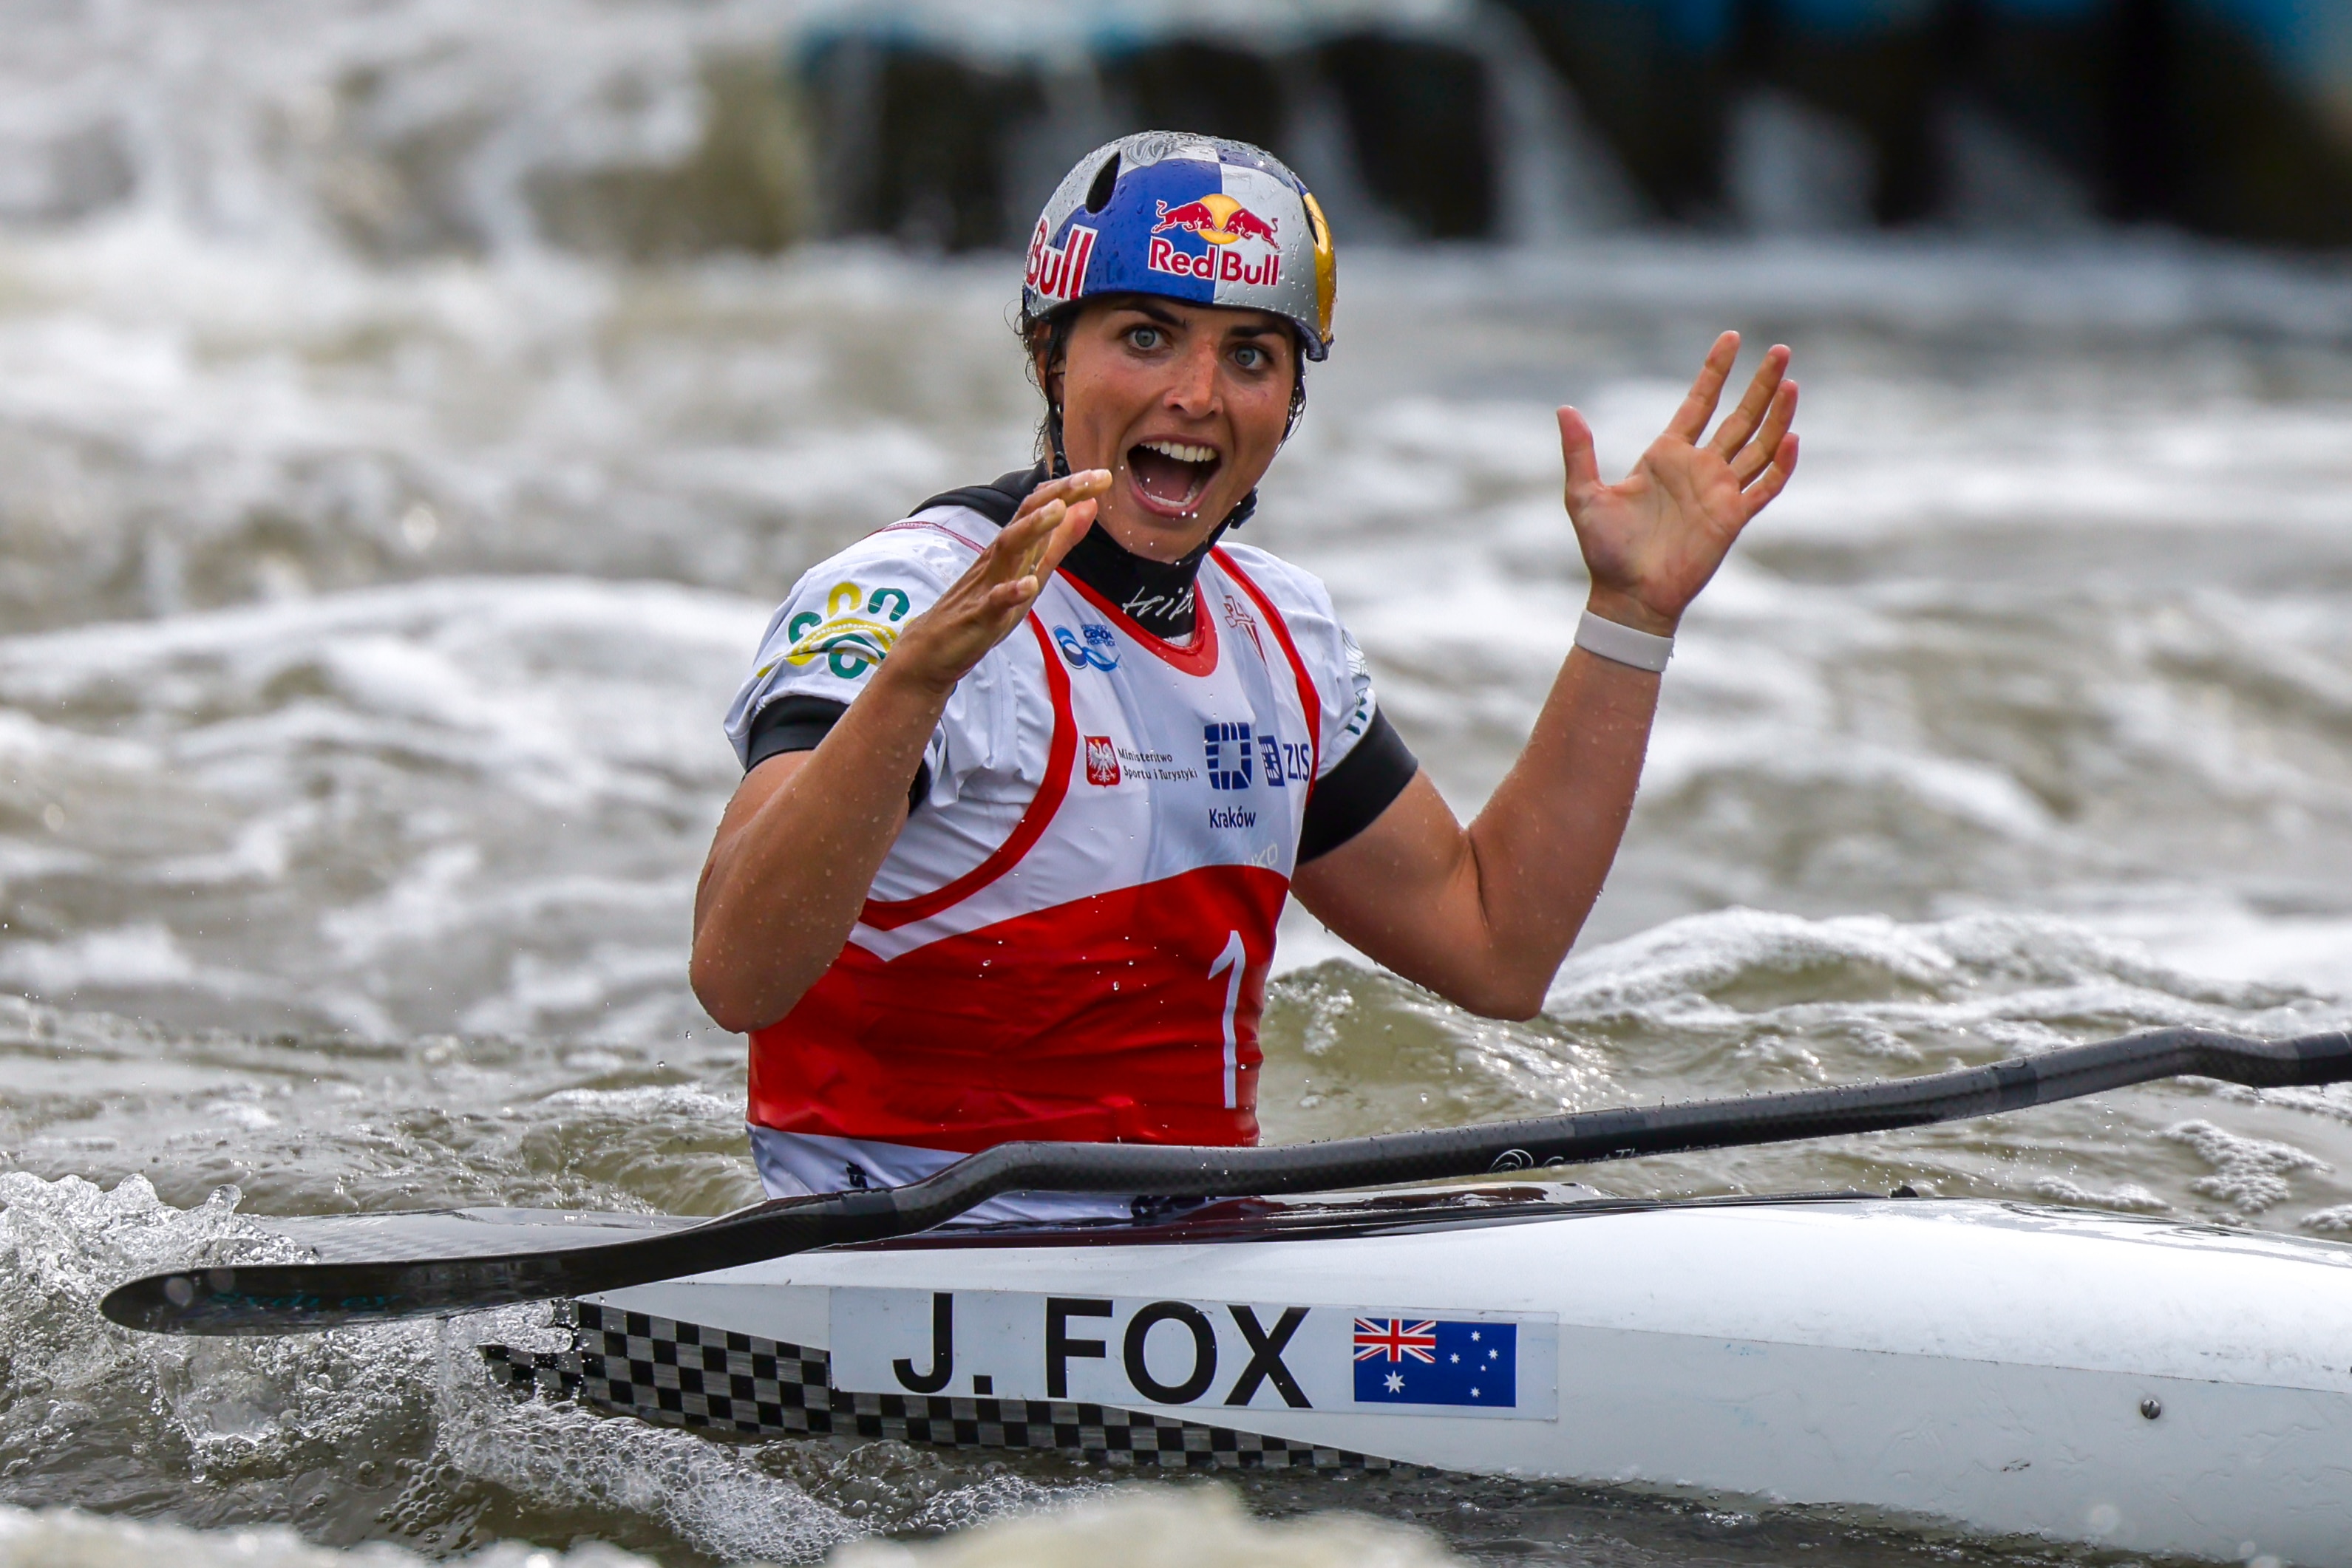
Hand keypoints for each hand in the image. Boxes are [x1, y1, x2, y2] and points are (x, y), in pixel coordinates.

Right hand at [884, 470, 1108, 694]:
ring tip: (1058, 510)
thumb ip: (1058, 542)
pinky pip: (993, 601)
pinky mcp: (978, 615)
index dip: (1071, 489)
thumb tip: (1088, 507)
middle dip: (1059, 495)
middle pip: (1027, 516)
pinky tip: (1029, 584)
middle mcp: (1001, 557)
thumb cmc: (985, 607)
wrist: (934, 647)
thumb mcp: (1031, 572)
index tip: (1103, 475)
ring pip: (1008, 548)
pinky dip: (1011, 591)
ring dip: (1033, 527)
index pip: (1041, 507)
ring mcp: (987, 584)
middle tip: (1092, 478)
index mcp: (1015, 547)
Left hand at [1558, 332, 1797, 635]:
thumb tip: (1565, 409)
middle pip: (1739, 416)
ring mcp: (1719, 491)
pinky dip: (1781, 464)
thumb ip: (1578, 452)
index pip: (1699, 403)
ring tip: (1791, 381)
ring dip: (1777, 415)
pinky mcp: (1733, 518)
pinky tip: (1791, 437)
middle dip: (1760, 383)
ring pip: (1759, 444)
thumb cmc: (1605, 550)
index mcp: (1666, 456)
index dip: (1715, 371)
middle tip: (1781, 349)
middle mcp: (1698, 468)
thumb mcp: (1583, 495)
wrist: (1627, 595)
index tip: (1732, 339)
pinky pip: (1764, 486)